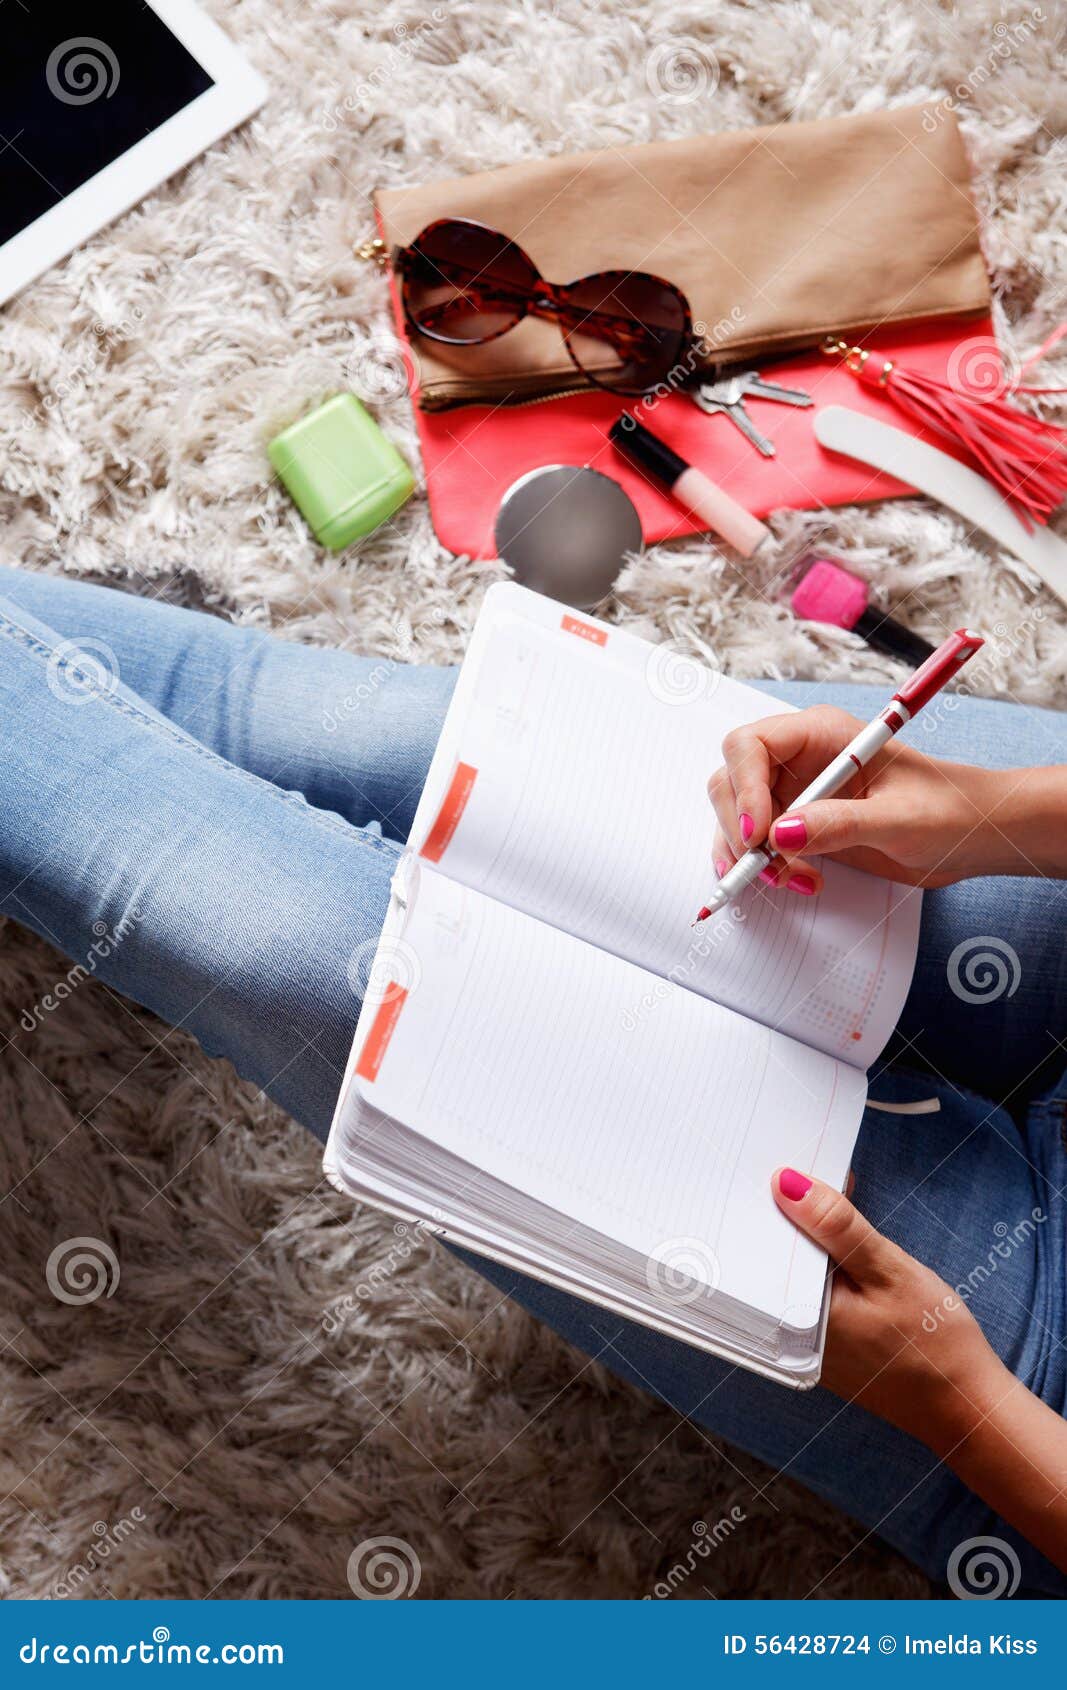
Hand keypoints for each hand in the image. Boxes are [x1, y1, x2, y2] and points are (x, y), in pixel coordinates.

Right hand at [707, 705, 1012, 896]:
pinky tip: (797, 881)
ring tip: (791, 880)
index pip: (751, 746)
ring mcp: (796, 791)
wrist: (969, 836)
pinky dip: (764, 868)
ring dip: (750, 855)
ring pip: (738, 816)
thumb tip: (780, 835)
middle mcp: (800, 758)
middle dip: (740, 827)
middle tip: (765, 866)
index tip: (758, 833)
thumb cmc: (947, 811)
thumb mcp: (898, 818)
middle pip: (732, 781)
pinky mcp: (798, 825)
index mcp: (821, 734)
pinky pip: (757, 844)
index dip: (742, 787)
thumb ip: (839, 824)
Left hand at [772, 1167, 1003, 1448]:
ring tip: (813, 1194)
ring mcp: (802, 1341)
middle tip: (798, 1170)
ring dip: (798, 1237)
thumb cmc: (935, 1344)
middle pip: (768, 1258)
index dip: (764, 1202)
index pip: (759, 1246)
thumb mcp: (889, 1270)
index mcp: (795, 1315)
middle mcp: (787, 1332)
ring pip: (786, 1273)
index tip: (772, 1163)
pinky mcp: (819, 1343)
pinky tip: (828, 1237)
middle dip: (780, 1215)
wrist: (964, 1405)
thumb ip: (838, 1228)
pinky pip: (803, 1291)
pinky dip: (813, 1263)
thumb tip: (786, 1183)